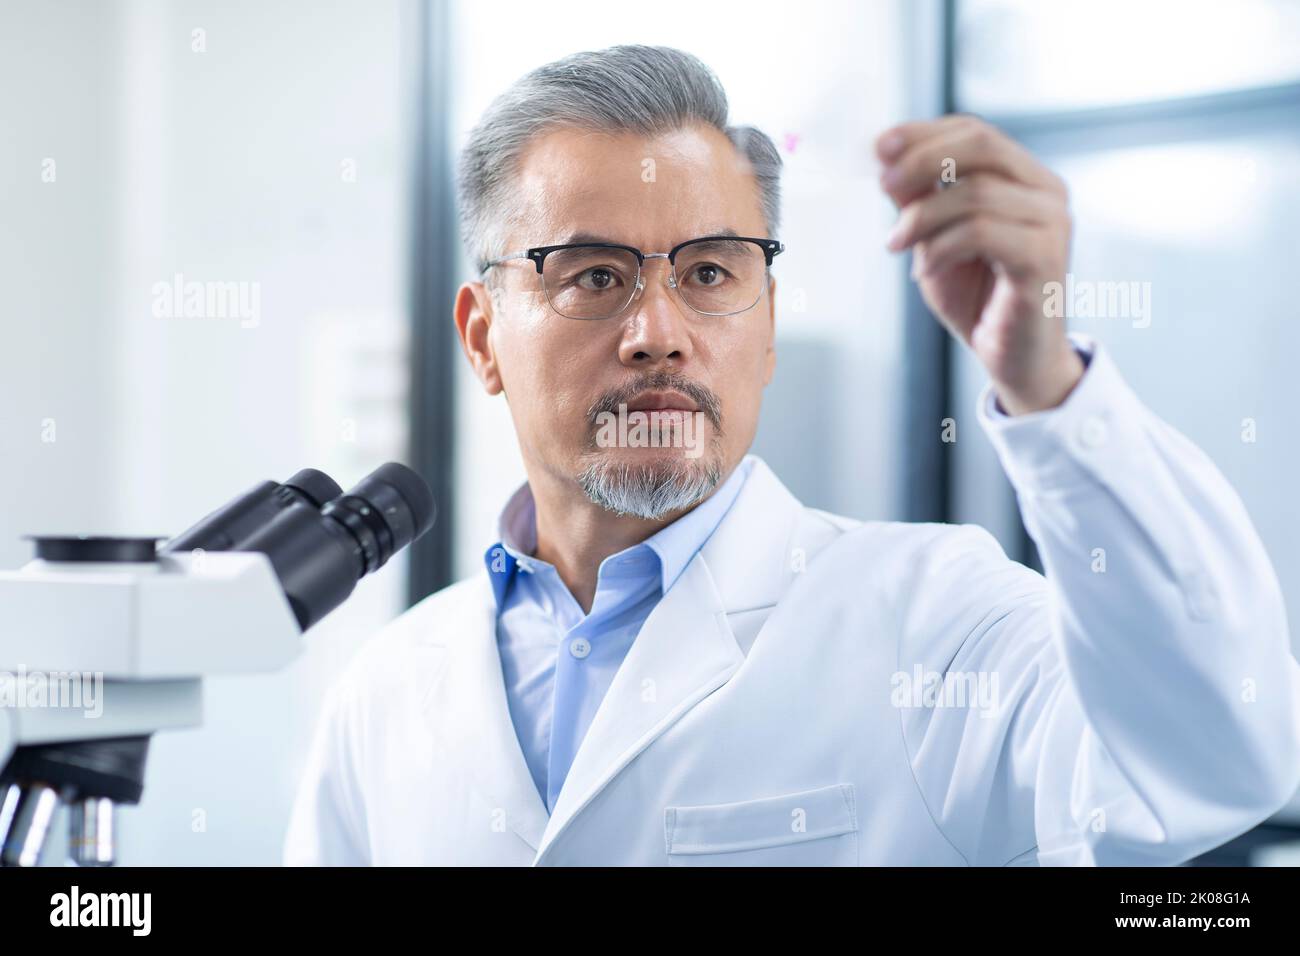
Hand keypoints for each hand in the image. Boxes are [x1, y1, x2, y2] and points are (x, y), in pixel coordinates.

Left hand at [876, 115, 1083, 414]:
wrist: (1011, 359)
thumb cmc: (976, 298)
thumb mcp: (934, 239)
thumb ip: (917, 199)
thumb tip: (883, 156)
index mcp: (1025, 178)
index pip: (974, 131)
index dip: (923, 133)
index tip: (879, 146)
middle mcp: (1047, 192)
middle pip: (981, 146)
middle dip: (921, 161)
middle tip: (882, 186)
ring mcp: (1052, 223)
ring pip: (975, 193)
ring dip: (921, 218)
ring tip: (896, 245)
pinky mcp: (1044, 258)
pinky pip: (981, 232)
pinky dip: (941, 248)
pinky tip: (925, 270)